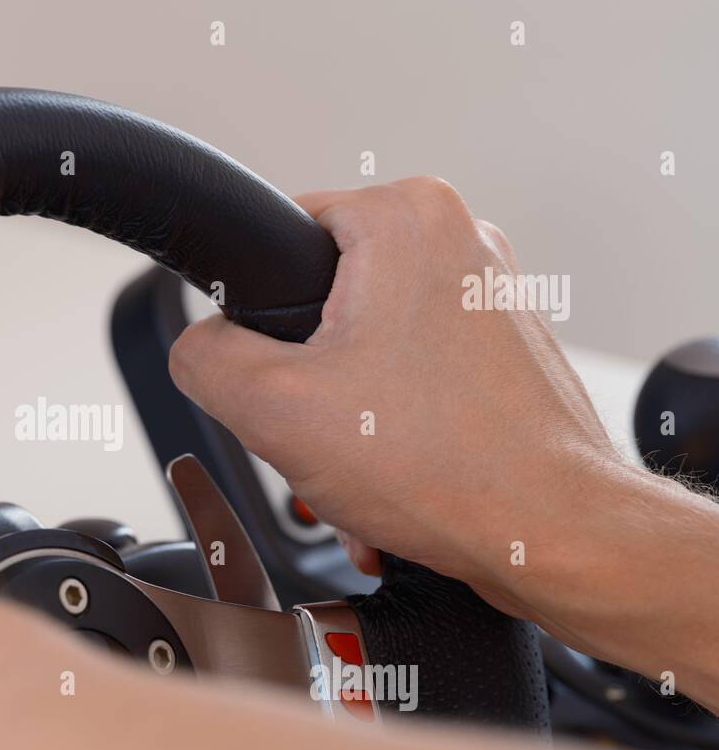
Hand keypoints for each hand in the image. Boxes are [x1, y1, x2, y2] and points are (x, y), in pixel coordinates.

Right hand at [168, 177, 627, 617]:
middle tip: (321, 432)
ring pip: (363, 348)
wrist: (550, 533)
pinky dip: (389, 428)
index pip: (277, 240)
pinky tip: (391, 480)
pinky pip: (410, 376)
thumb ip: (203, 357)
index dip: (255, 319)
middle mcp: (458, 239)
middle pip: (319, 302)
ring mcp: (488, 293)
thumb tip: (199, 348)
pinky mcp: (502, 346)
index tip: (281, 374)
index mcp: (406, 217)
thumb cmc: (450, 468)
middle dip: (304, 385)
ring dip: (343, 420)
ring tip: (360, 471)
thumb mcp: (272, 409)